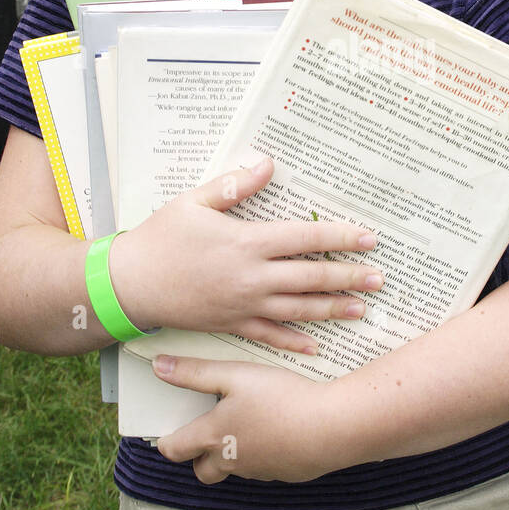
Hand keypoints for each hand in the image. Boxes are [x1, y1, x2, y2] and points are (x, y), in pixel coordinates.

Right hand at [107, 157, 383, 355]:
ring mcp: (244, 305)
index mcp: (247, 242)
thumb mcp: (194, 202)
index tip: (368, 239)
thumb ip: (234, 185)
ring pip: (299, 309)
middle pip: (311, 277)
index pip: (305, 239)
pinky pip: (269, 336)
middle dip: (349, 277)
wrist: (129, 285)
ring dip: (333, 308)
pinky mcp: (231, 324)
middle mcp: (252, 277)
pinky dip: (294, 342)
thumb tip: (268, 164)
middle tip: (380, 277)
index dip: (340, 238)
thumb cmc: (159, 239)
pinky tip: (316, 345)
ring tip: (362, 308)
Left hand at [152, 355, 338, 483]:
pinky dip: (265, 453)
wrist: (332, 426)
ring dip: (233, 454)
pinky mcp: (286, 473)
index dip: (167, 443)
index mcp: (214, 436)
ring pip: (235, 469)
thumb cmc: (281, 397)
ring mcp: (260, 471)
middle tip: (206, 436)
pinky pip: (266, 467)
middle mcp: (232, 460)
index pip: (176, 449)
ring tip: (248, 425)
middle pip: (203, 472)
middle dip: (199, 458)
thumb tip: (159, 368)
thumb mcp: (236, 375)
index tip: (166, 436)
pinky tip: (279, 430)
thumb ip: (195, 373)